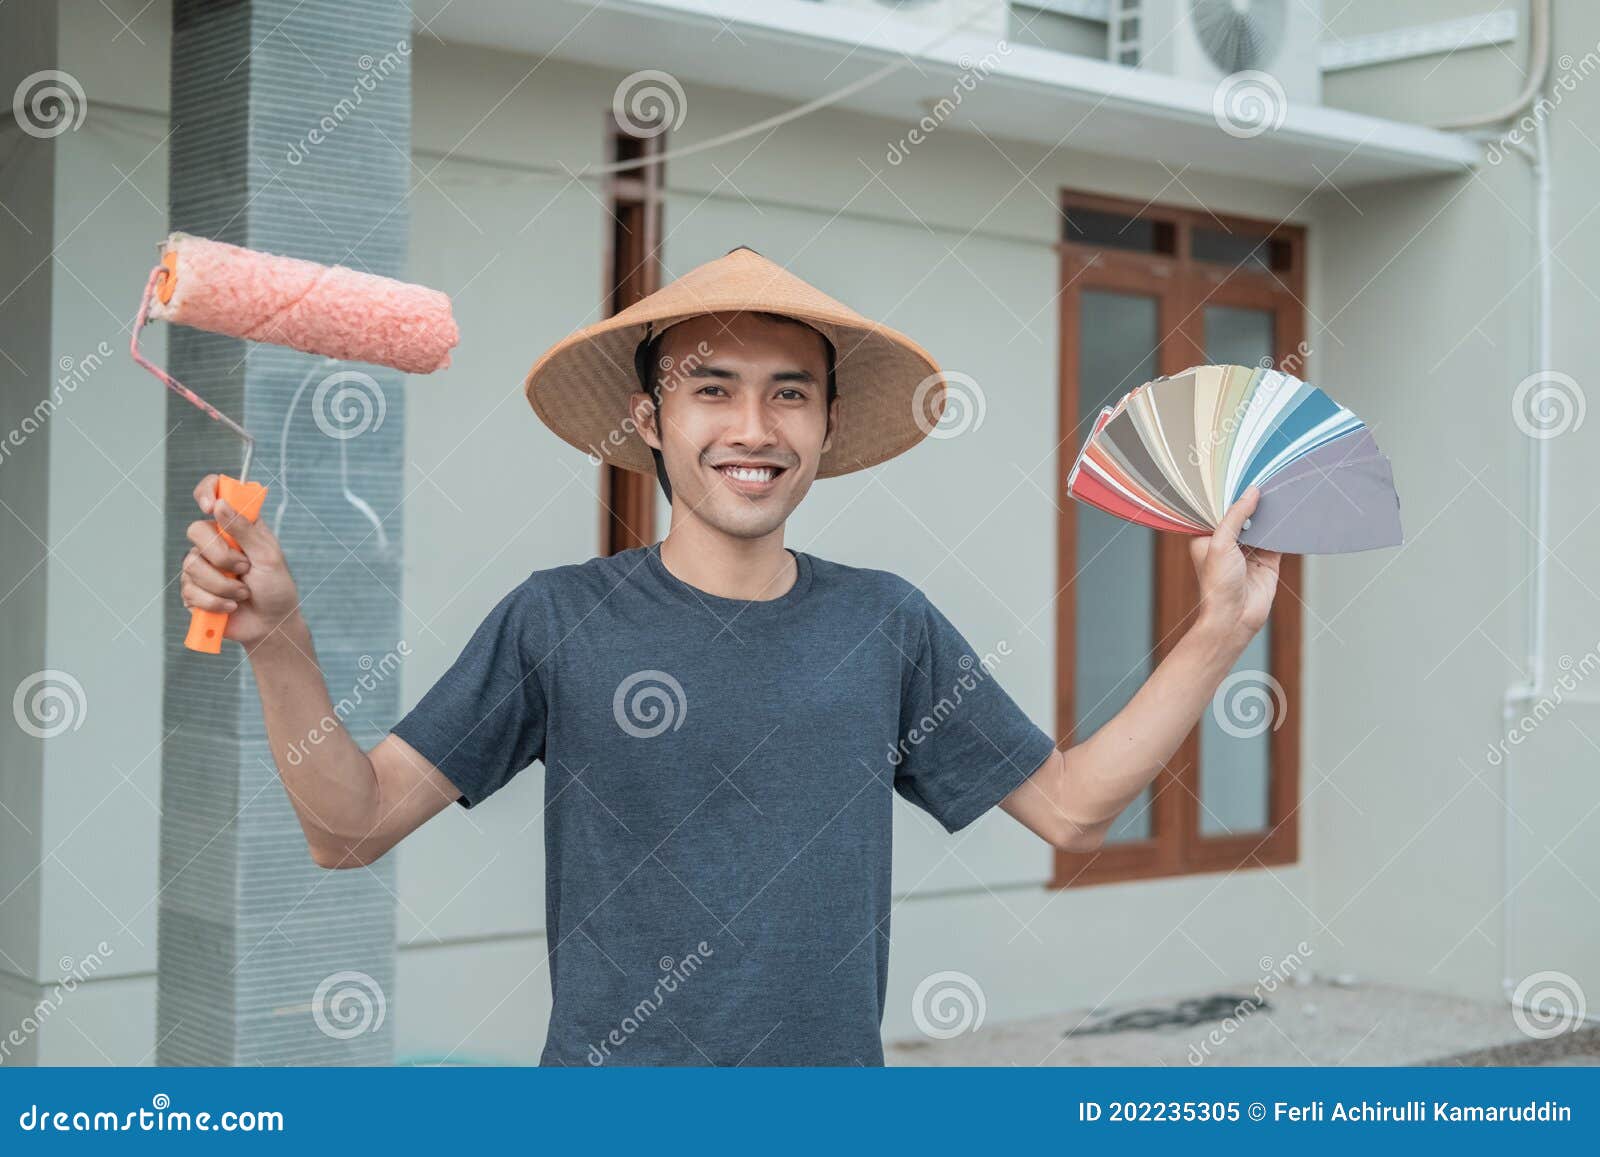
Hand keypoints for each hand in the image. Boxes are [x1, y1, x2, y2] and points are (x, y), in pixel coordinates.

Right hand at [180, 474, 302, 649]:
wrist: (271, 625)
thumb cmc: (276, 587)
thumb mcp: (268, 556)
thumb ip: (244, 530)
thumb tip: (219, 504)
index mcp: (236, 526)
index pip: (213, 494)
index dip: (206, 492)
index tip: (210, 506)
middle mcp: (216, 541)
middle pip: (196, 531)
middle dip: (221, 556)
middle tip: (245, 568)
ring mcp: (202, 565)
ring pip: (191, 565)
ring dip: (222, 584)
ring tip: (243, 593)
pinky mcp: (193, 590)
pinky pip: (190, 590)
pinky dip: (214, 602)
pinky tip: (230, 606)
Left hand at [1189, 486, 1281, 651]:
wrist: (1234, 618)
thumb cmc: (1217, 585)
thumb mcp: (1221, 543)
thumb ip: (1236, 516)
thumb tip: (1251, 492)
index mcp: (1207, 538)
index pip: (1219, 510)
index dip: (1229, 495)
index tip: (1240, 472)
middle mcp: (1228, 543)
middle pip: (1243, 516)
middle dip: (1252, 501)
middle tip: (1266, 475)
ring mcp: (1249, 552)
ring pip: (1262, 526)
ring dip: (1270, 513)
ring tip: (1280, 487)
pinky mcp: (1268, 561)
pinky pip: (1278, 539)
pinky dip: (1284, 528)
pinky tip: (1291, 511)